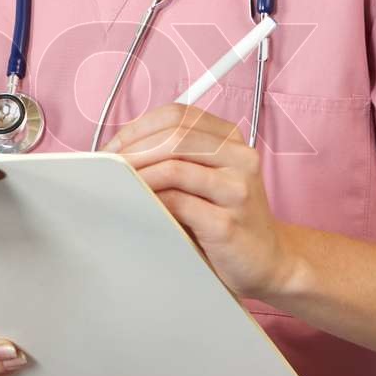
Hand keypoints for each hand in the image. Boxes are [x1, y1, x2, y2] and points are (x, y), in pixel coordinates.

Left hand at [104, 103, 294, 298]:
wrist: (267, 260)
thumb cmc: (225, 217)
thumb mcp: (202, 178)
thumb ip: (171, 158)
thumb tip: (117, 153)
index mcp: (230, 139)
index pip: (176, 115)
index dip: (137, 128)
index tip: (114, 148)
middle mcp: (239, 158)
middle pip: (174, 135)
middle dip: (132, 150)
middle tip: (108, 167)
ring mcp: (237, 190)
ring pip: (174, 166)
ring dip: (137, 174)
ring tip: (117, 185)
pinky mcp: (227, 223)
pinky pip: (178, 203)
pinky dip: (150, 200)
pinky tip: (139, 205)